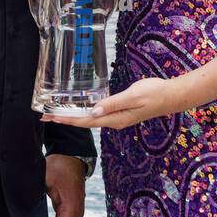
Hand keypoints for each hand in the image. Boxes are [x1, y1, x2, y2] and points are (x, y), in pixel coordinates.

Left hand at [42, 77, 181, 129]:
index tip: (50, 118)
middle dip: (65, 120)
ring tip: (57, 114)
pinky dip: (85, 112)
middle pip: (85, 122)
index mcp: (115, 119)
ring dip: (73, 117)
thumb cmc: (154, 93)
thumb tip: (93, 112)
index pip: (85, 121)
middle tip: (45, 117)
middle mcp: (114, 121)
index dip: (67, 120)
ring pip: (90, 119)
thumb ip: (112, 104)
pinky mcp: (121, 112)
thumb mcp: (132, 96)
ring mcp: (118, 118)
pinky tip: (80, 108)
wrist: (172, 96)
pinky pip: (98, 114)